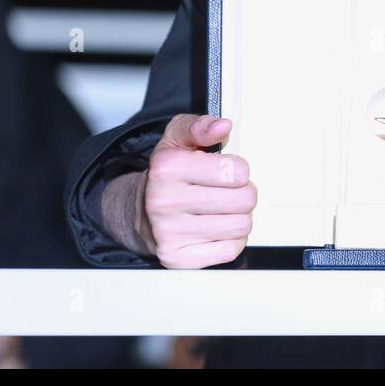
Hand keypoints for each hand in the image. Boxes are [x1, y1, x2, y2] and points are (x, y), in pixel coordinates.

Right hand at [138, 114, 257, 268]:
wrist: (139, 211)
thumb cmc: (167, 174)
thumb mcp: (178, 139)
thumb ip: (200, 126)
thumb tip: (222, 126)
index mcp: (167, 168)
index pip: (236, 171)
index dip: (238, 170)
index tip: (226, 171)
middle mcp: (164, 202)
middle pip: (244, 200)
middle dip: (243, 193)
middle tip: (227, 191)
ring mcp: (170, 234)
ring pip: (241, 226)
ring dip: (239, 216)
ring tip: (223, 209)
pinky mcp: (179, 259)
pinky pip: (231, 250)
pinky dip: (231, 239)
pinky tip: (216, 228)